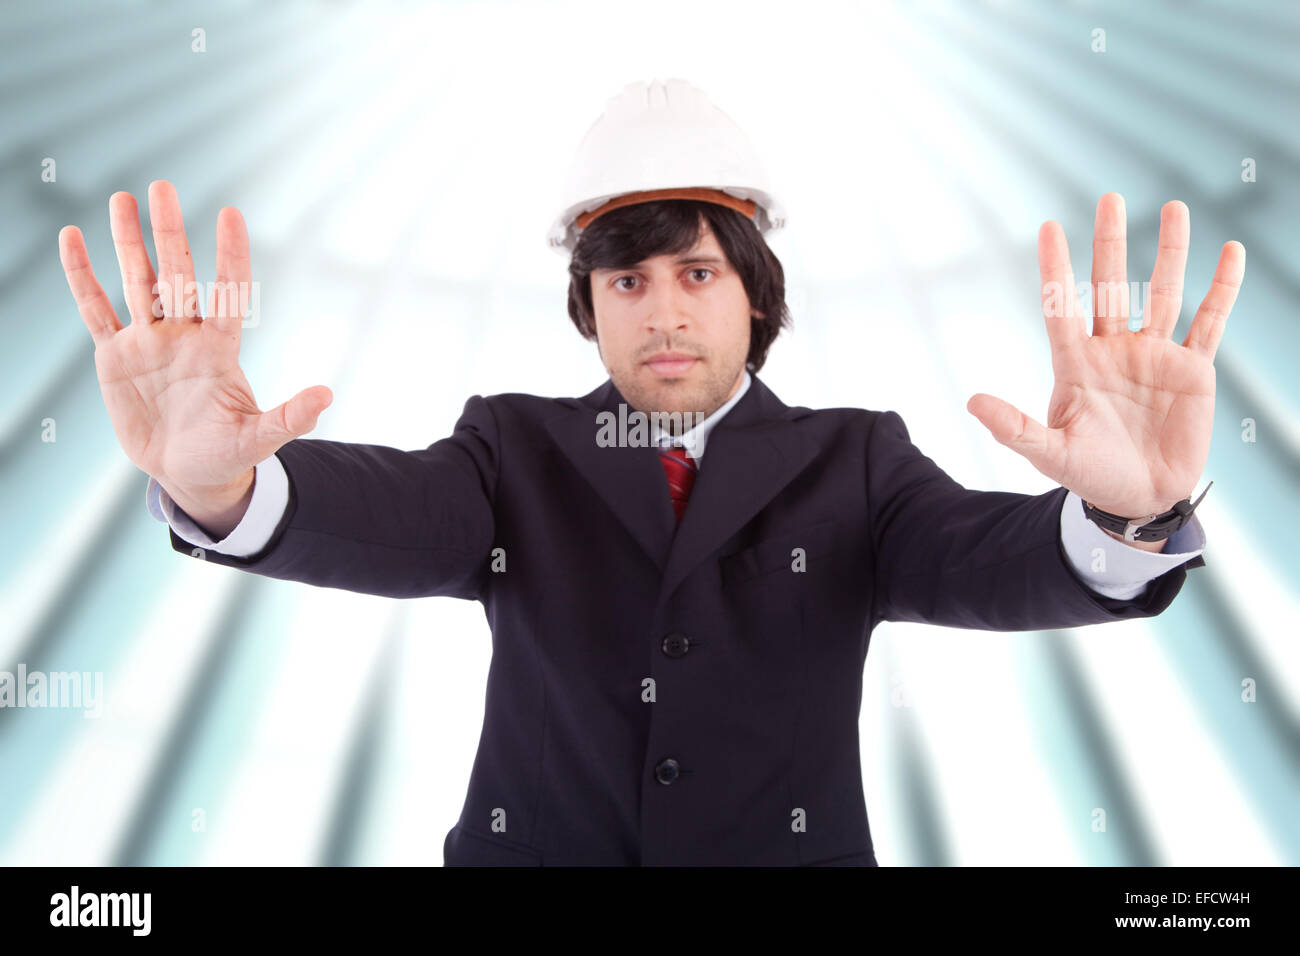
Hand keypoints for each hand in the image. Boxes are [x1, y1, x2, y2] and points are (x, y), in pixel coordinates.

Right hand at [59, 180, 331, 503]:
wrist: (188, 473)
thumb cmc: (228, 454)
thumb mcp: (258, 438)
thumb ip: (290, 417)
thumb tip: (328, 394)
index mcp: (219, 350)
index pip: (227, 292)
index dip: (230, 255)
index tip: (231, 214)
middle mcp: (183, 336)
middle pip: (175, 275)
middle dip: (167, 233)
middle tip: (162, 186)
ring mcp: (148, 342)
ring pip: (135, 281)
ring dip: (127, 242)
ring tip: (121, 198)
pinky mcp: (115, 356)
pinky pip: (95, 309)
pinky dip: (82, 276)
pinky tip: (73, 238)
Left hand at [966, 193, 1243, 518]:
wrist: (1138, 498)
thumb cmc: (1089, 475)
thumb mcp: (1049, 453)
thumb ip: (1014, 428)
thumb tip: (971, 402)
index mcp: (1077, 364)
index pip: (1063, 306)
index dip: (1057, 268)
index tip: (1049, 226)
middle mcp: (1114, 350)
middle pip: (1112, 285)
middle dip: (1109, 243)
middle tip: (1107, 197)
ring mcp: (1154, 356)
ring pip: (1163, 293)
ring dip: (1169, 252)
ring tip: (1173, 207)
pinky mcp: (1192, 370)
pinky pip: (1209, 322)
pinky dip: (1221, 288)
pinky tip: (1228, 252)